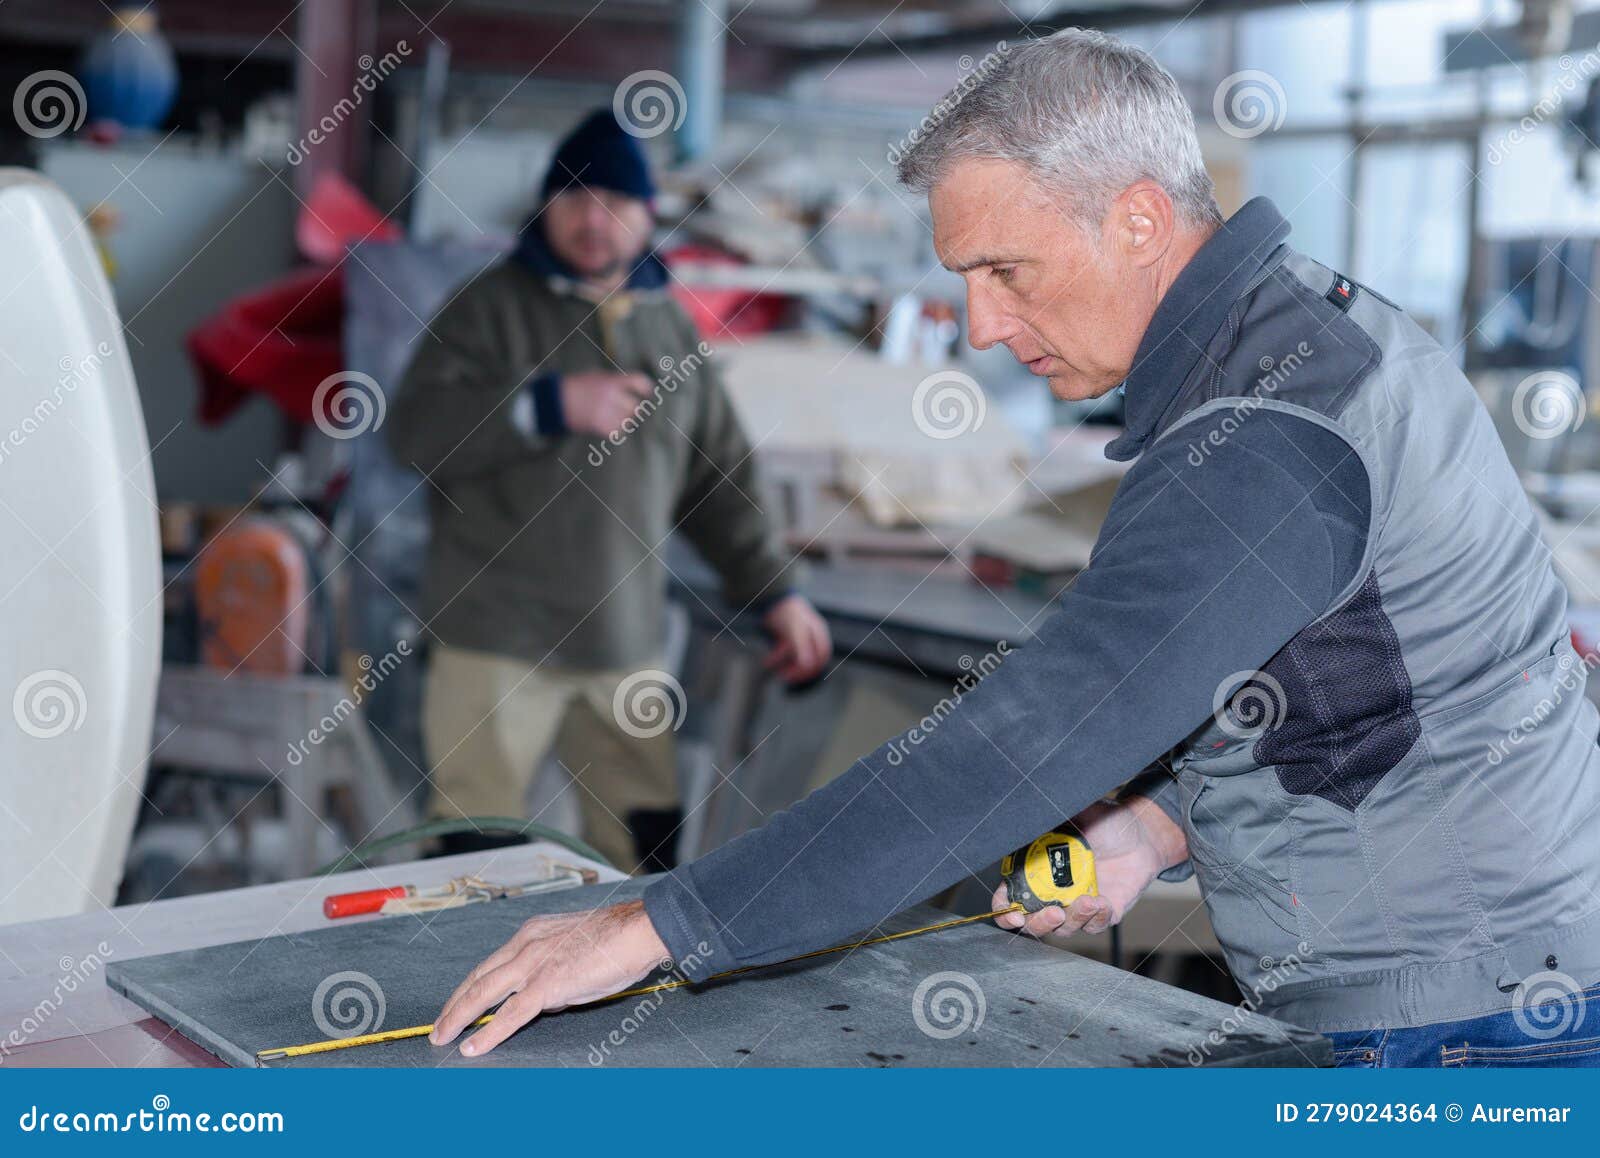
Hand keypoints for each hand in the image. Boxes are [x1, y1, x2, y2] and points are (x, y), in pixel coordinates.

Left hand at [431, 899, 668, 1056]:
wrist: (636, 932)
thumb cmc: (614, 942)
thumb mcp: (572, 951)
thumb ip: (552, 974)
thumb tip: (544, 1000)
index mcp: (531, 934)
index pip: (490, 965)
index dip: (469, 987)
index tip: (456, 1003)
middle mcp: (525, 945)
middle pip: (478, 978)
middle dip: (454, 1004)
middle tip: (438, 1026)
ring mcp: (533, 964)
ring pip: (484, 994)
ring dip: (459, 1017)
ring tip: (442, 1037)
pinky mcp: (546, 984)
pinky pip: (510, 1014)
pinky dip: (488, 1032)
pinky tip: (473, 1046)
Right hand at [559, 371, 652, 437]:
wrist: (556, 399)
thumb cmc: (577, 386)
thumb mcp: (597, 376)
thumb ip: (615, 382)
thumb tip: (634, 388)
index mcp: (611, 381)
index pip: (638, 382)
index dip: (645, 387)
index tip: (647, 392)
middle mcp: (610, 395)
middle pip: (634, 406)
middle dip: (631, 408)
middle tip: (624, 409)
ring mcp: (605, 411)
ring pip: (627, 420)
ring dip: (624, 420)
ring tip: (615, 417)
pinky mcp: (598, 425)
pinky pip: (617, 432)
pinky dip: (616, 430)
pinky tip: (610, 427)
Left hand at [761, 594, 830, 682]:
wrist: (771, 597)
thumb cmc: (786, 612)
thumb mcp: (795, 630)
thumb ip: (802, 647)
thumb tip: (808, 666)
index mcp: (818, 632)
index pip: (822, 656)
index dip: (811, 669)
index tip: (796, 676)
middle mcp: (811, 635)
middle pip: (810, 659)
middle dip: (797, 670)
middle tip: (784, 677)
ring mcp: (799, 636)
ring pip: (796, 657)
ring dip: (786, 664)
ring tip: (772, 667)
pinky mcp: (788, 636)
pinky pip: (786, 652)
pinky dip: (777, 657)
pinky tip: (767, 660)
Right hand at [993, 795, 1186, 937]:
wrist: (1142, 833)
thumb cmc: (1104, 822)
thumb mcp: (1074, 815)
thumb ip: (1049, 821)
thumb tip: (1026, 816)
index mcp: (1037, 871)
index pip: (1010, 897)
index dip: (1005, 909)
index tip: (1013, 913)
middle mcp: (1054, 893)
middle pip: (1033, 923)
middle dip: (1039, 924)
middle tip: (1054, 913)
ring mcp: (1077, 905)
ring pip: (1065, 929)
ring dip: (1073, 919)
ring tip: (1088, 901)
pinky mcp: (1103, 913)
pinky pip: (1094, 926)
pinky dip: (1096, 919)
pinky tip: (1103, 903)